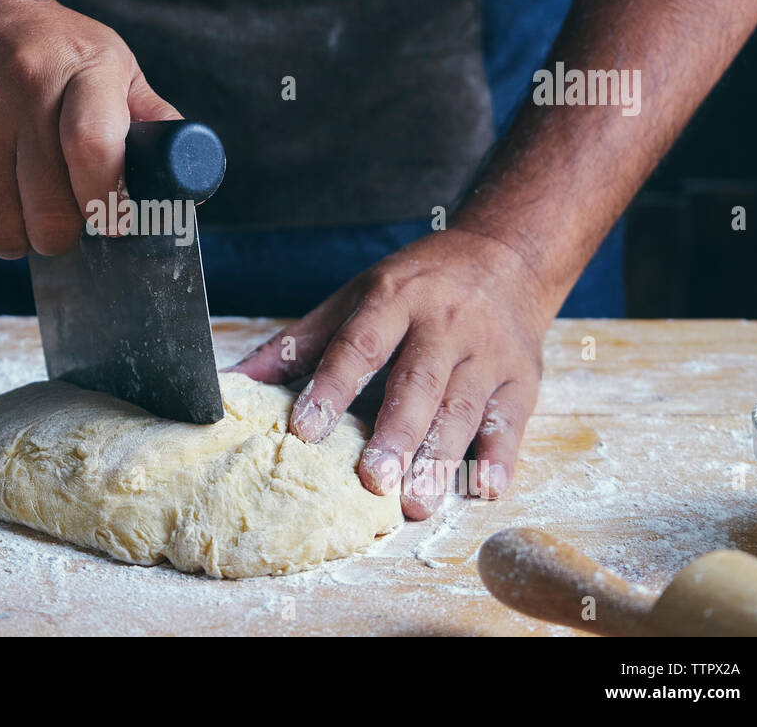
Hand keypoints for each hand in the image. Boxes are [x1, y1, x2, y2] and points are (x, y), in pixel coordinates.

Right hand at [0, 0, 179, 258]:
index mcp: (81, 69)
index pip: (94, 149)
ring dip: (24, 235)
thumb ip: (150, 117)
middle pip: (50, 210)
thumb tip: (189, 170)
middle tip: (73, 219)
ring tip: (32, 207)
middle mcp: (21, 90)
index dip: (108, 201)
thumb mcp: (110, 62)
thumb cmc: (50, 45)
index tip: (117, 219)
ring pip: (3, 225)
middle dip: (68, 233)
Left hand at [231, 227, 559, 519]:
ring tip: (416, 502)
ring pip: (463, 408)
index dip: (331, 389)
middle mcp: (443, 324)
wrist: (504, 255)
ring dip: (440, 457)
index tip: (305, 430)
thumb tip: (233, 382)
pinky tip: (484, 488)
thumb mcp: (353, 299)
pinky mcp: (522, 378)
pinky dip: (500, 456)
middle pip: (417, 383)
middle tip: (372, 481)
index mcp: (393, 300)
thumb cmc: (416, 285)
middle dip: (396, 434)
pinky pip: (511, 421)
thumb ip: (297, 344)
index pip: (358, 347)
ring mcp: (487, 352)